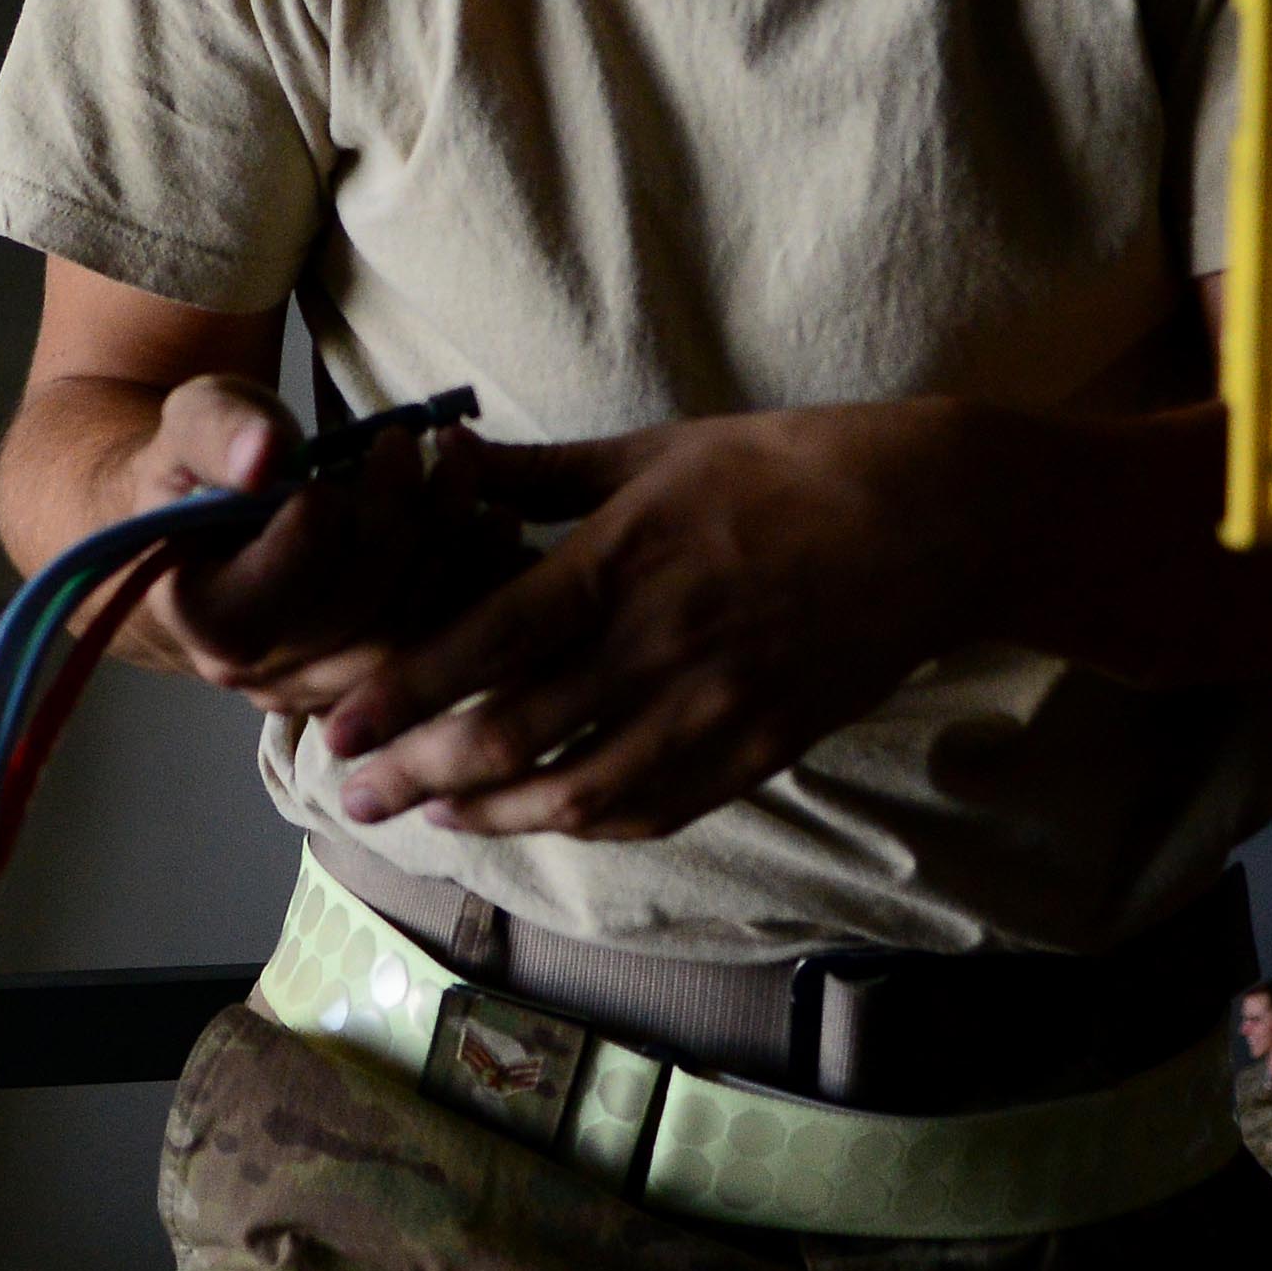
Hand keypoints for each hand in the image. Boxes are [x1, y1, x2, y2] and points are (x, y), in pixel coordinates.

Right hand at [119, 377, 520, 718]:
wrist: (220, 528)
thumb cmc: (208, 468)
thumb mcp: (193, 424)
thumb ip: (218, 434)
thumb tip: (266, 455)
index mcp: (203, 615)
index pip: (277, 587)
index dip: (329, 518)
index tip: (368, 447)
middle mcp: (261, 671)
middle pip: (357, 616)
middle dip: (402, 520)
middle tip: (415, 444)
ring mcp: (322, 688)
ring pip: (408, 639)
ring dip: (450, 549)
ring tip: (463, 470)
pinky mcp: (374, 684)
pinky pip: (440, 648)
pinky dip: (475, 584)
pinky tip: (495, 518)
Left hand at [317, 400, 994, 838]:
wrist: (934, 521)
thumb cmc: (792, 465)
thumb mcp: (662, 448)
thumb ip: (548, 472)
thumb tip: (450, 459)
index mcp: (624, 560)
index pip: (485, 644)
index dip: (402, 694)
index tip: (336, 726)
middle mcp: (659, 645)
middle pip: (514, 735)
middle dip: (419, 773)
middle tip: (353, 795)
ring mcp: (713, 708)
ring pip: (578, 793)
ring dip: (492, 815)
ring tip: (435, 816)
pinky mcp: (760, 748)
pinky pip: (657, 809)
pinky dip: (589, 822)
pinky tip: (547, 819)